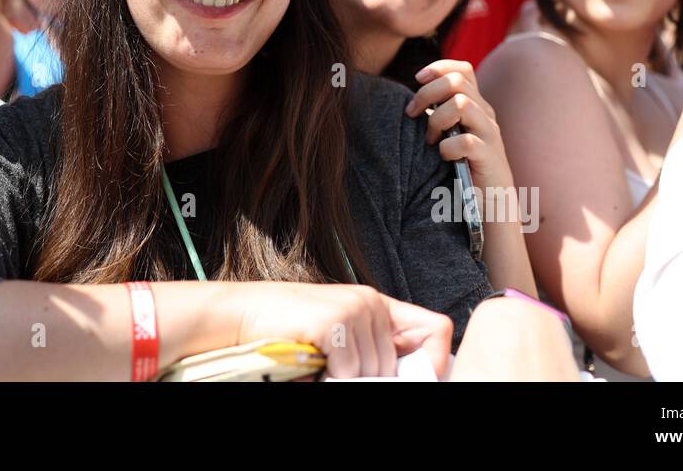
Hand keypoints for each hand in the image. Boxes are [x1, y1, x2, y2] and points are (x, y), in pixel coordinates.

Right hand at [232, 282, 451, 377]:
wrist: (245, 314)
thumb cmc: (290, 327)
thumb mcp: (341, 332)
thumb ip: (373, 345)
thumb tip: (402, 376)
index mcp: (378, 304)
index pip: (437, 329)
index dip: (435, 360)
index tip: (409, 378)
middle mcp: (371, 302)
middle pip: (394, 366)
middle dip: (368, 379)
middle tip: (334, 368)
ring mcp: (354, 309)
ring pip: (371, 373)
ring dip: (342, 378)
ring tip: (320, 363)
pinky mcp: (335, 322)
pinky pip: (346, 372)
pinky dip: (327, 376)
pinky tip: (311, 360)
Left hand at [407, 60, 513, 190]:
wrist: (492, 204)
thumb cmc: (465, 168)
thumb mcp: (453, 134)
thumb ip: (441, 115)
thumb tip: (413, 102)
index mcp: (477, 106)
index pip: (463, 70)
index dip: (438, 68)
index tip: (417, 79)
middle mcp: (485, 115)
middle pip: (456, 82)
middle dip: (426, 94)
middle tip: (412, 114)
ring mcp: (489, 135)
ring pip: (461, 104)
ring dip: (436, 120)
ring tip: (430, 139)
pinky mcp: (489, 157)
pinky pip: (465, 141)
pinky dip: (447, 148)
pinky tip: (444, 156)